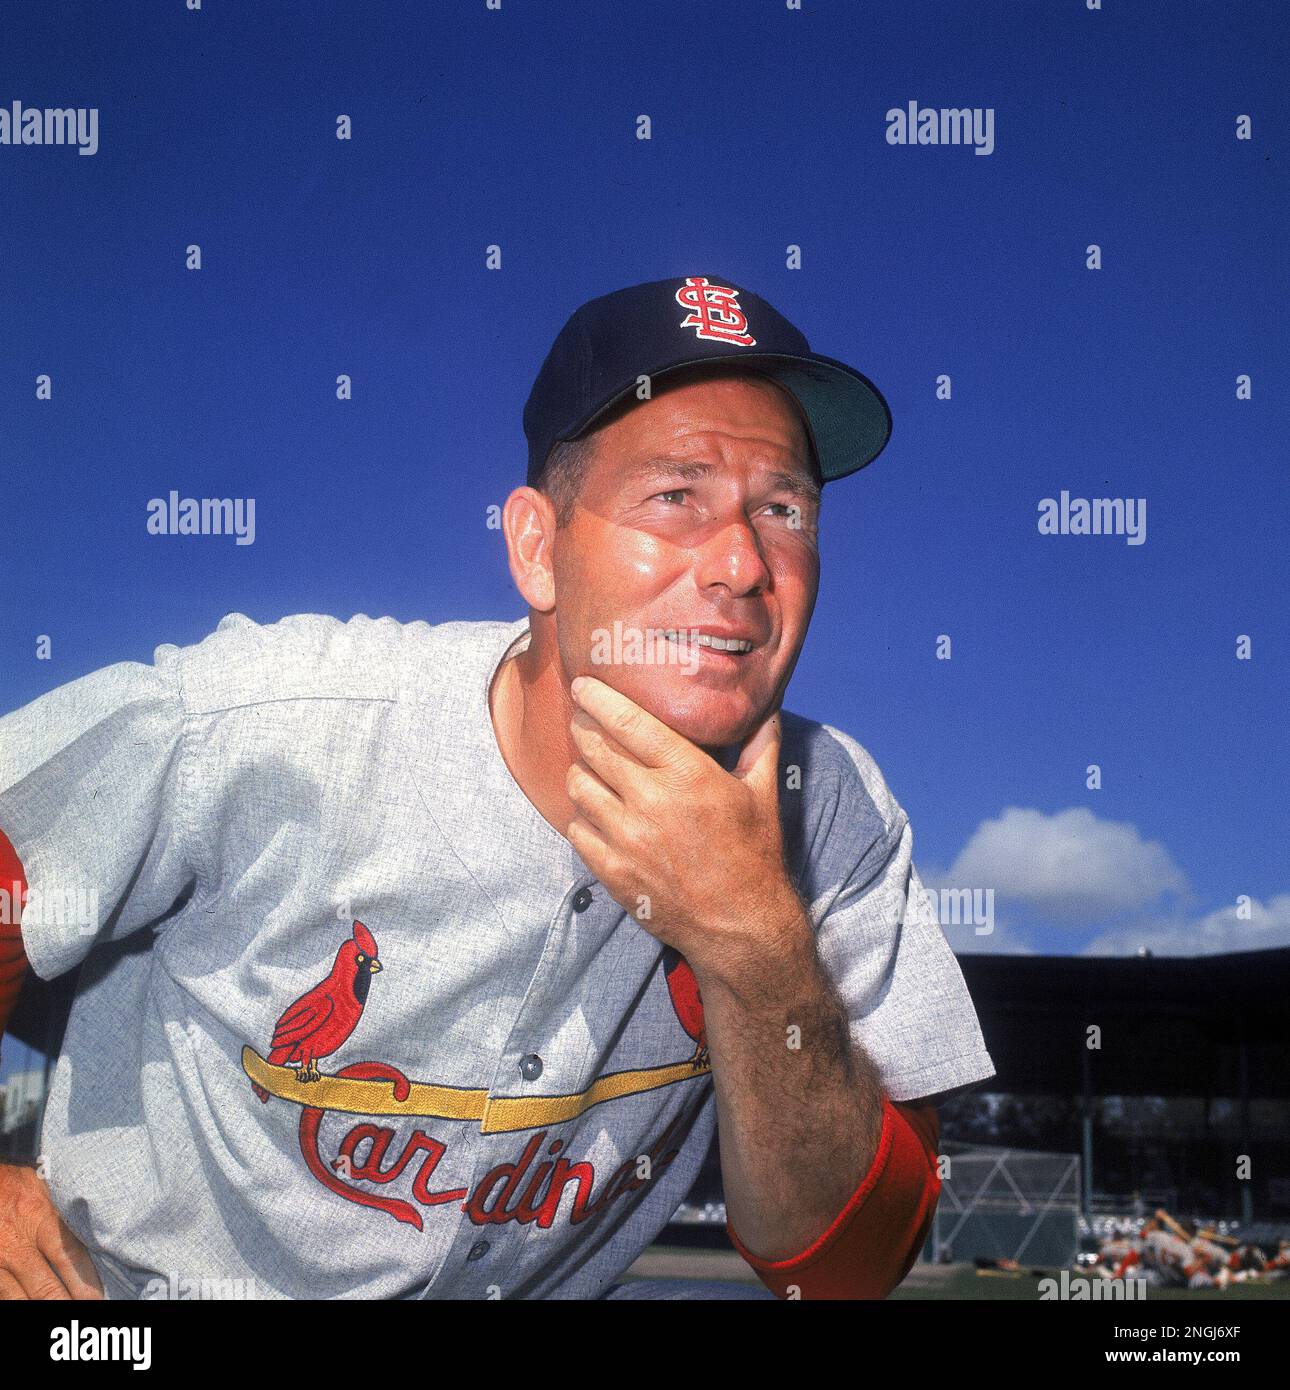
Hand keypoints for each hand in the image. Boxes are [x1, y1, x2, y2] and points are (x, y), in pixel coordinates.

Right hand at [0, 1161, 103, 1298]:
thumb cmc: (14, 1183)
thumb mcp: (44, 1185)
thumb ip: (64, 1210)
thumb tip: (97, 1230)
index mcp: (39, 1218)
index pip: (69, 1257)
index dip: (85, 1281)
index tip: (97, 1297)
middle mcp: (16, 1243)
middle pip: (45, 1286)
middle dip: (65, 1302)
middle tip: (85, 1310)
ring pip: (19, 1297)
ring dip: (38, 1307)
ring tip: (62, 1311)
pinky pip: (1, 1293)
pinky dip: (16, 1299)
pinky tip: (28, 1302)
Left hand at [565, 675, 801, 985]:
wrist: (741, 925)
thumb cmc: (754, 854)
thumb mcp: (763, 793)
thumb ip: (760, 744)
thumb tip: (766, 707)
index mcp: (688, 774)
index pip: (628, 722)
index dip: (598, 698)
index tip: (583, 684)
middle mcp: (652, 801)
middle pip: (593, 748)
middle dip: (583, 728)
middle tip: (584, 722)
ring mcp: (627, 838)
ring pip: (578, 785)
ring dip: (581, 771)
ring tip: (591, 769)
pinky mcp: (612, 870)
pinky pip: (576, 829)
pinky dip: (582, 816)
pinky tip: (596, 813)